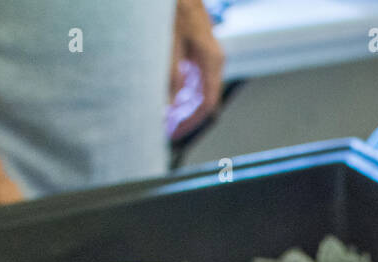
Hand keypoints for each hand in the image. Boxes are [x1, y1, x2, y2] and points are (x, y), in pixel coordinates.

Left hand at [170, 0, 224, 139]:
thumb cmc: (176, 6)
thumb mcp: (168, 41)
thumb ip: (170, 74)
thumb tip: (169, 104)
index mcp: (212, 61)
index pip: (208, 104)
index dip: (192, 122)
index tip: (176, 133)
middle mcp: (212, 61)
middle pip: (203, 101)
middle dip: (186, 118)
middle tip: (167, 131)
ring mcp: (206, 57)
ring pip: (198, 92)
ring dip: (182, 107)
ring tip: (165, 119)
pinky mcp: (196, 52)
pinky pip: (192, 81)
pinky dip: (181, 93)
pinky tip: (167, 99)